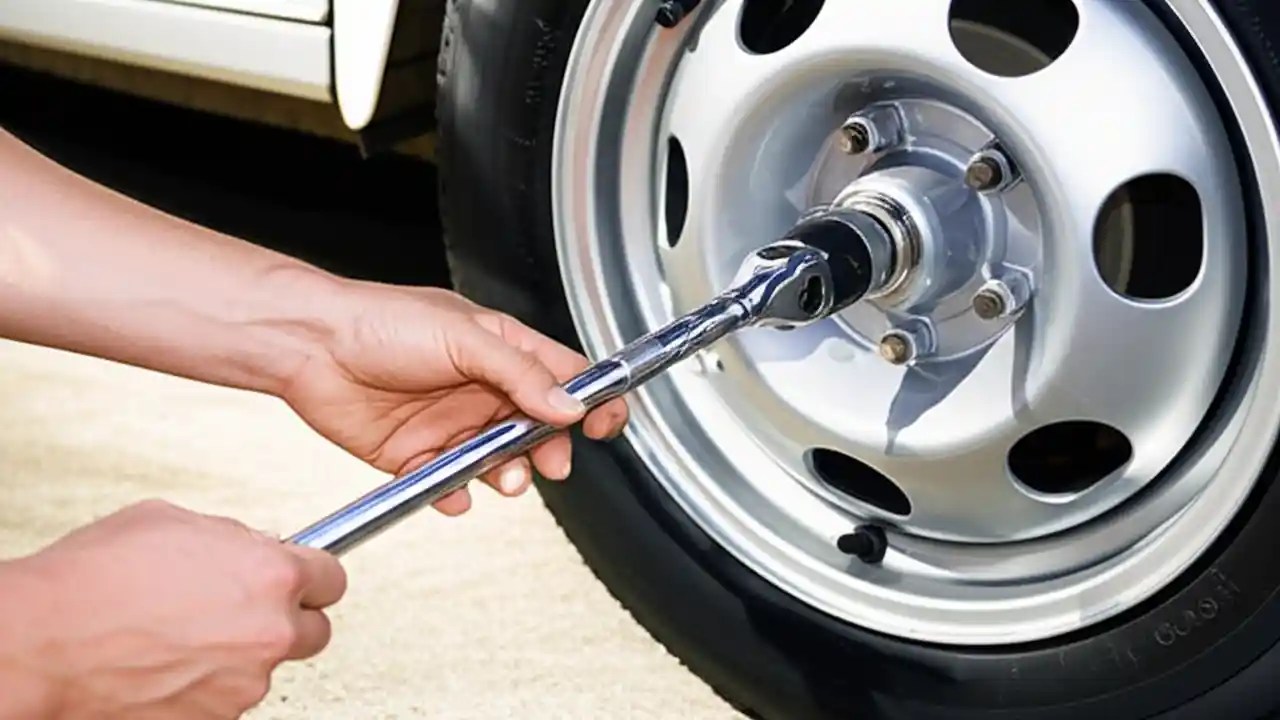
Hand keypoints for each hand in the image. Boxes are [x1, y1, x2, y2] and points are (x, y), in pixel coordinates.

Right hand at [0, 500, 346, 718]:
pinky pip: (227, 695)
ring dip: (240, 651)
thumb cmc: (94, 581)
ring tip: (183, 632)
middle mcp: (269, 633)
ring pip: (266, 666)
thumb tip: (251, 547)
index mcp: (272, 576)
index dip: (311, 575)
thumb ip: (233, 538)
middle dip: (287, 618)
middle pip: (315, 631)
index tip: (301, 577)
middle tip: (248, 608)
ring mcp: (244, 683)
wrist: (42, 644)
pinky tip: (168, 660)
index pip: (332, 578)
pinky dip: (207, 681)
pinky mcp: (214, 718)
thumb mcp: (175, 522)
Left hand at [281, 283, 629, 514]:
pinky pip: (449, 485)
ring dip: (508, 476)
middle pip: (539, 429)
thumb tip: (568, 404)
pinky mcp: (417, 456)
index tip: (603, 426)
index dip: (592, 401)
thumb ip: (519, 372)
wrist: (308, 346)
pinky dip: (456, 494)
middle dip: (550, 450)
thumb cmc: (379, 321)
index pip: (565, 377)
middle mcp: (482, 389)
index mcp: (502, 349)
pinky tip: (451, 491)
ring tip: (501, 478)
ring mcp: (452, 425)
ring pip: (499, 462)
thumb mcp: (463, 336)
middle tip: (551, 464)